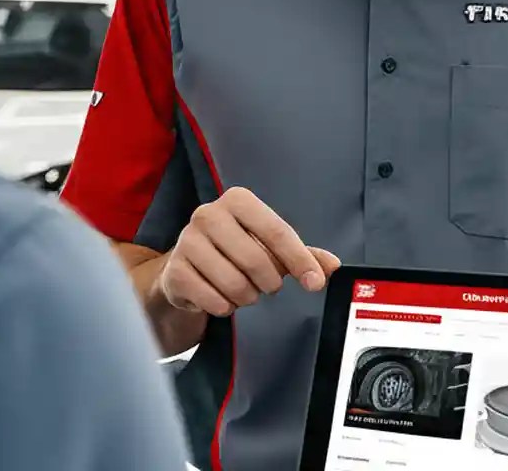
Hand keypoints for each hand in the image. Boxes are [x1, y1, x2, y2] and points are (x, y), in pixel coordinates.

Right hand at [159, 187, 340, 316]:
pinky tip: (220, 296)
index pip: (277, 232)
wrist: (186, 267)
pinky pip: (214, 300)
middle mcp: (208, 214)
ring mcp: (187, 241)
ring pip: (235, 285)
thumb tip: (332, 266)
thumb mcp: (270, 248)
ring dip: (246, 297)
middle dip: (269, 283)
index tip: (314, 283)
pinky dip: (225, 307)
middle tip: (266, 285)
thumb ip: (304, 255)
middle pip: (257, 261)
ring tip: (242, 289)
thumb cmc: (234, 251)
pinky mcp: (175, 271)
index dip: (300, 260)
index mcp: (237, 200)